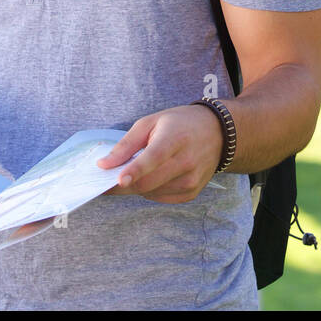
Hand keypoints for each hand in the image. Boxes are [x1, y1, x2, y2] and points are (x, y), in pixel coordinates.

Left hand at [96, 104, 225, 203]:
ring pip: (151, 193)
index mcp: (174, 139)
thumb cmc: (178, 124)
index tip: (118, 180)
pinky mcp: (192, 193)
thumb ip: (125, 145)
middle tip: (108, 178)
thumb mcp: (150, 122)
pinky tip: (155, 175)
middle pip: (147, 182)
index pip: (153, 158)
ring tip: (138, 170)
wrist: (217, 133)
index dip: (135, 171)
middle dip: (123, 184)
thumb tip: (103, 165)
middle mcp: (186, 162)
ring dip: (137, 186)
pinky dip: (150, 190)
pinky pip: (160, 197)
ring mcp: (191, 180)